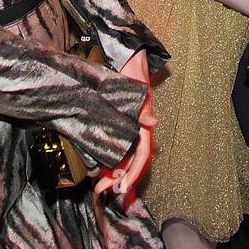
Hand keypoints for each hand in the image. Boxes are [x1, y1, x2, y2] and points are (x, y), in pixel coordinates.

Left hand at [94, 51, 156, 198]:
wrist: (125, 56)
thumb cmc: (131, 71)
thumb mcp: (137, 86)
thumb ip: (143, 106)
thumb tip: (153, 121)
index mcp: (145, 123)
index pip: (143, 153)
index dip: (134, 172)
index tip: (122, 186)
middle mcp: (138, 130)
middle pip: (131, 161)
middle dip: (118, 179)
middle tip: (101, 192)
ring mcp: (128, 130)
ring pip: (123, 158)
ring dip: (111, 175)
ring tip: (97, 188)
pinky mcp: (118, 127)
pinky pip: (115, 150)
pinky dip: (106, 163)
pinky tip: (96, 172)